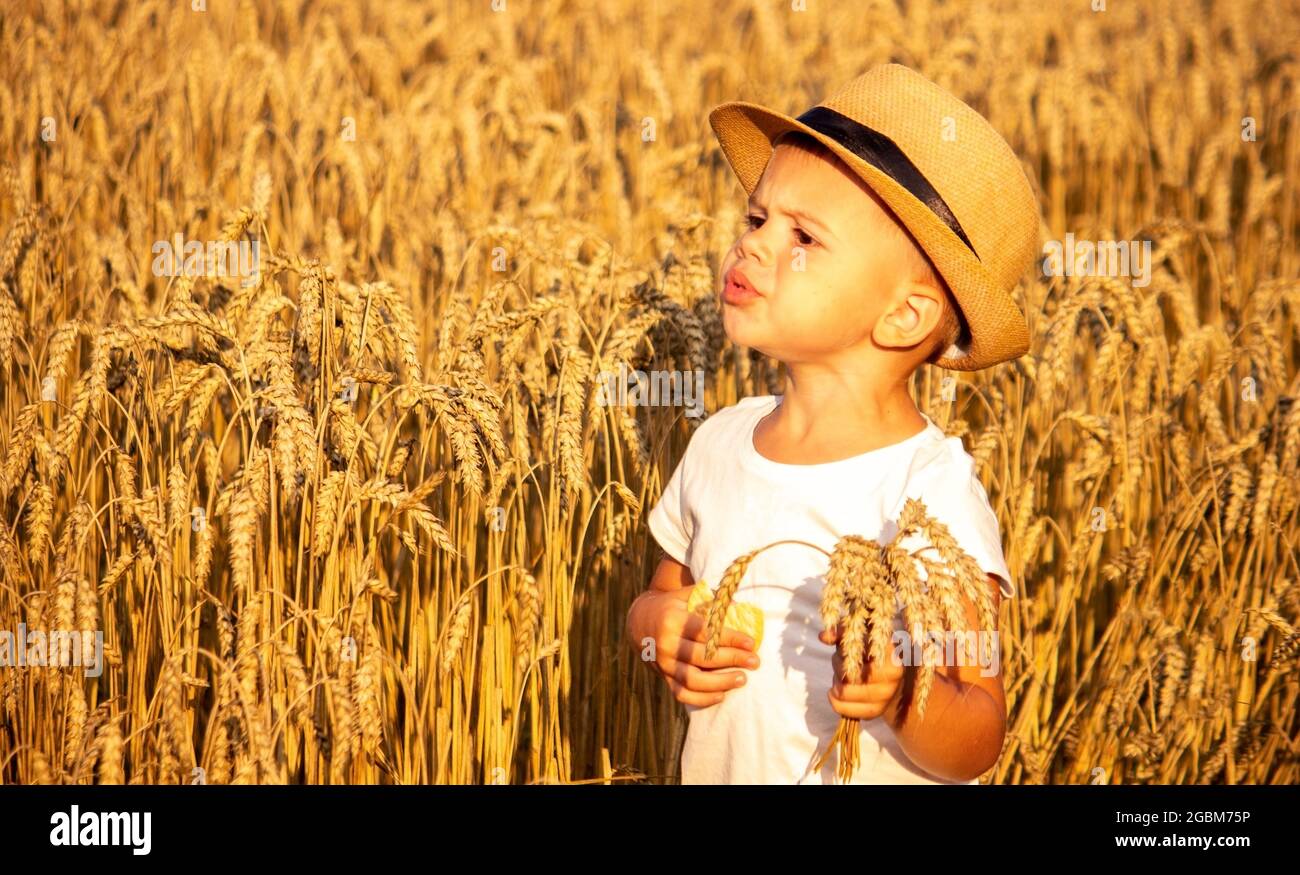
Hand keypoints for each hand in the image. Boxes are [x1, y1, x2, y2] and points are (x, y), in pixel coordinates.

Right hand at [628, 588, 760, 706]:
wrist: (639, 623)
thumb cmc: (671, 607)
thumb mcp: (685, 595)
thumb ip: (709, 598)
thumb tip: (739, 606)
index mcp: (672, 620)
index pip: (705, 632)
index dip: (729, 638)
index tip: (751, 643)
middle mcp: (666, 644)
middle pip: (702, 657)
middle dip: (732, 660)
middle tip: (755, 661)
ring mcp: (663, 664)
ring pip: (692, 680)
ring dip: (720, 682)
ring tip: (742, 679)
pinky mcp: (663, 678)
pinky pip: (682, 694)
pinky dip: (702, 699)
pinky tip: (722, 695)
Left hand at [819, 624, 906, 720]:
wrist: (890, 680)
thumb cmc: (870, 654)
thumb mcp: (860, 638)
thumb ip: (842, 632)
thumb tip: (823, 636)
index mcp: (891, 655)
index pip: (861, 654)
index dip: (844, 652)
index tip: (842, 650)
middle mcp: (892, 678)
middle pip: (849, 674)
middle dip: (838, 668)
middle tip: (840, 665)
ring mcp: (885, 697)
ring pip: (844, 692)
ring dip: (836, 684)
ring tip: (841, 678)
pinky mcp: (875, 712)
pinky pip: (843, 709)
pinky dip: (834, 700)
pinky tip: (836, 693)